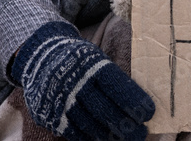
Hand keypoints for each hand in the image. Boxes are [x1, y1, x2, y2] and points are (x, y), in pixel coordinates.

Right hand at [12, 20, 153, 140]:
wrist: (40, 58)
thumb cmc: (80, 60)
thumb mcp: (97, 59)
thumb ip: (113, 77)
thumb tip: (138, 99)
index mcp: (91, 65)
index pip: (116, 86)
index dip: (133, 101)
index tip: (149, 113)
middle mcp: (75, 83)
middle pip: (104, 110)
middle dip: (126, 124)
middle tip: (142, 133)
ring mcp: (60, 101)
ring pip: (89, 124)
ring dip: (110, 135)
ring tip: (127, 139)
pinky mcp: (49, 115)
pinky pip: (72, 132)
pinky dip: (89, 137)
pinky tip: (104, 139)